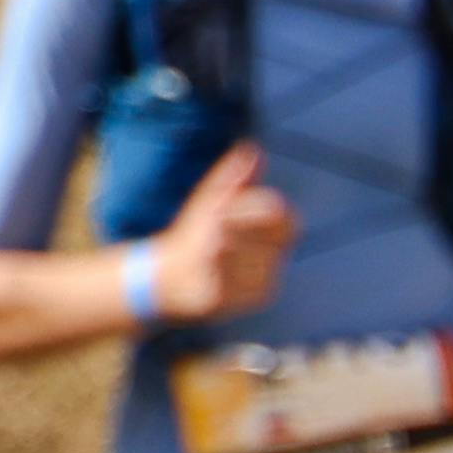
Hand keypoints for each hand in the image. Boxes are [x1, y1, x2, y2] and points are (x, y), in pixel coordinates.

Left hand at [139, 143, 295, 321]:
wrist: (168, 272)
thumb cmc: (195, 231)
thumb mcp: (212, 198)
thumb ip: (232, 176)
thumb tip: (252, 150)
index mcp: (273, 233)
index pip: (284, 219)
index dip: (259, 209)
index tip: (227, 204)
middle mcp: (273, 260)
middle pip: (272, 240)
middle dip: (242, 226)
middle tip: (216, 221)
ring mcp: (262, 283)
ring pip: (254, 262)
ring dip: (227, 247)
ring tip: (208, 245)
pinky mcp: (243, 302)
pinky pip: (238, 283)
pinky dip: (219, 268)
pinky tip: (206, 261)